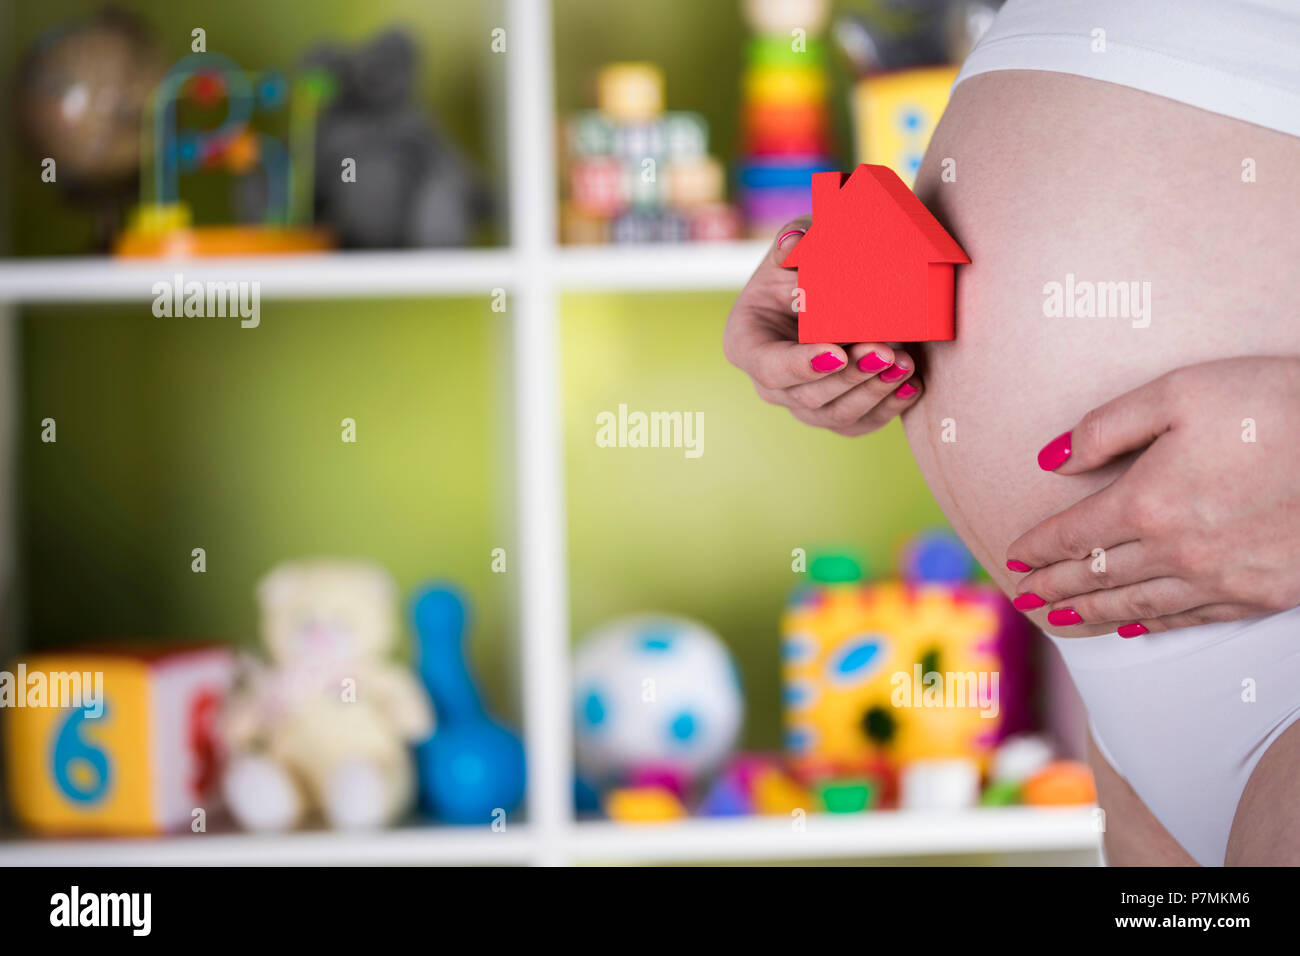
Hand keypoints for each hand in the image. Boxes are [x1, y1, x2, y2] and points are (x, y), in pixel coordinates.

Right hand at [723, 218, 921, 436]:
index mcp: (747, 342)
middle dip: (850, 377)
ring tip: (904, 363)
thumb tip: (795, 245)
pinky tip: (911, 385)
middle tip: (885, 351)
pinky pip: (860, 423)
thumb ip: (794, 239)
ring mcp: (802, 403)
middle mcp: (770, 383)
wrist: (829, 287)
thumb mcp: (796, 242)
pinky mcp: (835, 414)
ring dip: (873, 392)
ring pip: (836, 414)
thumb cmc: (806, 263)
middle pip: (806, 396)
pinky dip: (889, 407)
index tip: (836, 353)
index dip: (800, 365)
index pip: (768, 366)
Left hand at [1006, 356, 1299, 634]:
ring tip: (1060, 620)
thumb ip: (1107, 427)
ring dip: (1092, 614)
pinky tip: (1133, 628)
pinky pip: (1190, 618)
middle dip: (1055, 586)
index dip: (1039, 547)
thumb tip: (1052, 459)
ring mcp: (1220, 578)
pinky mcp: (1262, 594)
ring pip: (1137, 606)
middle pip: (1097, 575)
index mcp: (1147, 501)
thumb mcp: (1179, 392)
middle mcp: (1176, 551)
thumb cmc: (1275, 403)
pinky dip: (1153, 625)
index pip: (1074, 534)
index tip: (1015, 555)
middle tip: (1024, 597)